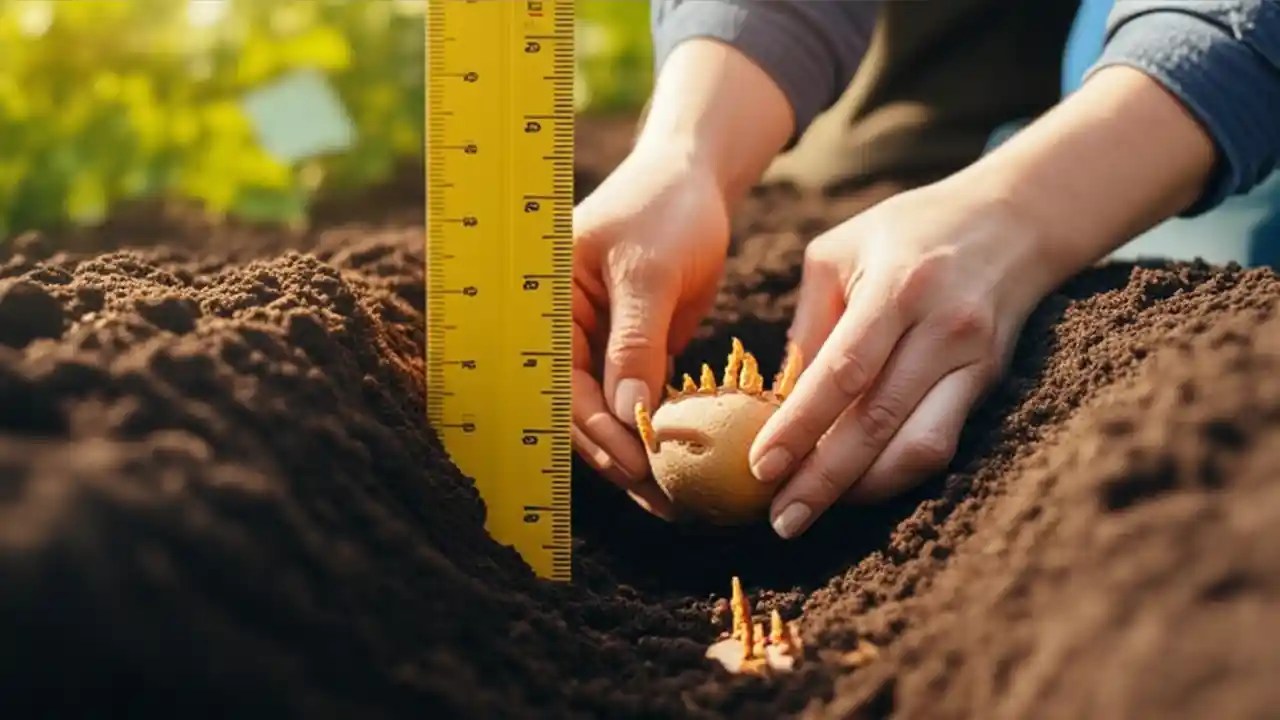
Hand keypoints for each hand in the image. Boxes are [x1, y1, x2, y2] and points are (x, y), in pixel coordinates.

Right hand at [572, 144, 730, 518]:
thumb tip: (627, 412)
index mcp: (545, 304)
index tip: (635, 465)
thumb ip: (635, 340)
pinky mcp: (628, 352)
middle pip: (577, 409)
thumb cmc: (666, 209)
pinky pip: (635, 402)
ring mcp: (594, 344)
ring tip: (671, 500)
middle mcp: (561, 330)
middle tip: (657, 498)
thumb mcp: (651, 272)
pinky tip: (679, 469)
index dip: (595, 428)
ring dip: (636, 454)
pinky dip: (655, 432)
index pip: (561, 381)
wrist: (695, 181)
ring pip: (606, 414)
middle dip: (615, 454)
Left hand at [747, 65, 1218, 538]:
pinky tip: (856, 488)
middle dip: (823, 480)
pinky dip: (894, 474)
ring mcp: (973, 361)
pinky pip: (941, 444)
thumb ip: (809, 321)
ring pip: (918, 447)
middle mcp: (943, 328)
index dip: (800, 425)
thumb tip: (777, 398)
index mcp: (898, 287)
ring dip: (861, 490)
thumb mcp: (840, 251)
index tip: (761, 467)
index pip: (844, 370)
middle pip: (878, 422)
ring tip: (809, 512)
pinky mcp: (987, 384)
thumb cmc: (909, 231)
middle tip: (779, 520)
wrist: (1014, 219)